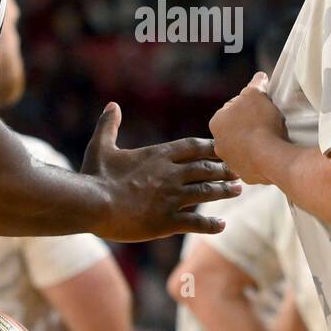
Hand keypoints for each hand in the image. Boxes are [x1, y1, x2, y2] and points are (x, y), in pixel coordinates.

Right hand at [81, 102, 241, 241]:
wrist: (92, 204)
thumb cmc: (94, 176)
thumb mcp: (101, 146)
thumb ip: (109, 125)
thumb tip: (112, 105)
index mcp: (157, 156)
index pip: (192, 147)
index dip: (209, 148)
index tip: (222, 149)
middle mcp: (170, 174)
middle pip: (206, 169)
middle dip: (223, 169)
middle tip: (238, 170)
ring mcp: (171, 198)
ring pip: (207, 192)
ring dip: (224, 191)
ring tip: (238, 190)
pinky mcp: (167, 221)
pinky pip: (196, 222)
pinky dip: (211, 224)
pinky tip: (222, 225)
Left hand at [209, 71, 288, 184]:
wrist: (269, 156)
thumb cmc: (259, 122)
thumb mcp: (256, 94)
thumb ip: (255, 84)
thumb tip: (258, 77)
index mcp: (216, 122)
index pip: (231, 109)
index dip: (248, 106)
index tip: (260, 107)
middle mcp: (218, 144)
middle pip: (236, 130)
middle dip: (249, 126)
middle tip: (266, 122)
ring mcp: (231, 162)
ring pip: (243, 147)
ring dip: (254, 143)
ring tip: (270, 137)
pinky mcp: (245, 175)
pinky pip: (254, 163)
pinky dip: (261, 158)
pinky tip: (271, 151)